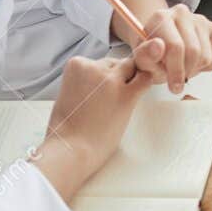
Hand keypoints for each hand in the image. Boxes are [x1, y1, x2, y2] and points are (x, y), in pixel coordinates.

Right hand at [30, 51, 157, 202]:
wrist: (70, 149)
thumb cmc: (66, 128)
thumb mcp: (67, 93)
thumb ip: (83, 81)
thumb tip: (100, 80)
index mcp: (76, 65)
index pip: (100, 61)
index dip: (103, 76)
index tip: (97, 91)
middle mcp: (94, 67)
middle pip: (117, 63)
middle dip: (118, 77)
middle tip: (110, 100)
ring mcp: (111, 80)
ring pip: (132, 67)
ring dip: (131, 81)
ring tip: (120, 101)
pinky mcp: (127, 95)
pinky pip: (145, 79)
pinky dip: (145, 85)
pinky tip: (136, 97)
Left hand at [120, 0, 211, 93]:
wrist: (160, 44)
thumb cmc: (150, 52)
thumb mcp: (141, 59)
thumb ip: (145, 54)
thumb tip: (158, 46)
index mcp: (161, 17)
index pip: (176, 46)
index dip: (175, 70)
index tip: (174, 86)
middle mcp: (182, 13)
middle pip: (194, 52)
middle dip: (185, 72)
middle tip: (176, 80)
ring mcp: (200, 20)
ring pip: (206, 57)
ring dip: (194, 71)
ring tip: (181, 69)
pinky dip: (204, 68)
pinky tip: (191, 64)